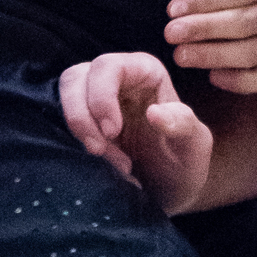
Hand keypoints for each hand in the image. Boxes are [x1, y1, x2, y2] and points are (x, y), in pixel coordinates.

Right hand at [61, 53, 211, 214]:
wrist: (169, 191)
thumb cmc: (185, 161)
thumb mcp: (195, 146)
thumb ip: (183, 125)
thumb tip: (154, 112)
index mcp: (146, 72)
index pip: (109, 66)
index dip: (102, 96)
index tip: (111, 131)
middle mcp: (117, 78)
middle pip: (77, 77)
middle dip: (82, 115)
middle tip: (99, 150)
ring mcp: (95, 98)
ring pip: (65, 95)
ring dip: (77, 128)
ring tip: (102, 157)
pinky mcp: (82, 121)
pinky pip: (62, 121)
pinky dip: (74, 142)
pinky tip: (98, 162)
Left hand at [166, 0, 256, 92]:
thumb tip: (181, 5)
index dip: (207, 0)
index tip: (173, 9)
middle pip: (247, 23)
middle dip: (205, 29)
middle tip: (171, 33)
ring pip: (253, 52)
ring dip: (213, 55)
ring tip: (181, 55)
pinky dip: (240, 82)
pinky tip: (212, 76)